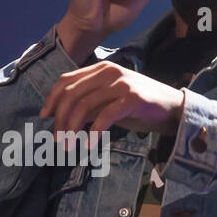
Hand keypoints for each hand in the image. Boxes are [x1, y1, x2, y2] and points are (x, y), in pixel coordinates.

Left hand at [40, 61, 185, 136]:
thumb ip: (88, 105)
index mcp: (100, 69)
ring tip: (68, 146)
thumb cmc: (138, 107)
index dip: (52, 99)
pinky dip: (93, 133)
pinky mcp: (132, 98)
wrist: (172, 108)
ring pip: (85, 105)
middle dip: (60, 119)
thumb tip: (61, 118)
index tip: (44, 117)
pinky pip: (105, 116)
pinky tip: (88, 146)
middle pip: (72, 94)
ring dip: (73, 128)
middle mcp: (109, 72)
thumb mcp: (108, 102)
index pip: (66, 80)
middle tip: (57, 140)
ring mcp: (121, 83)